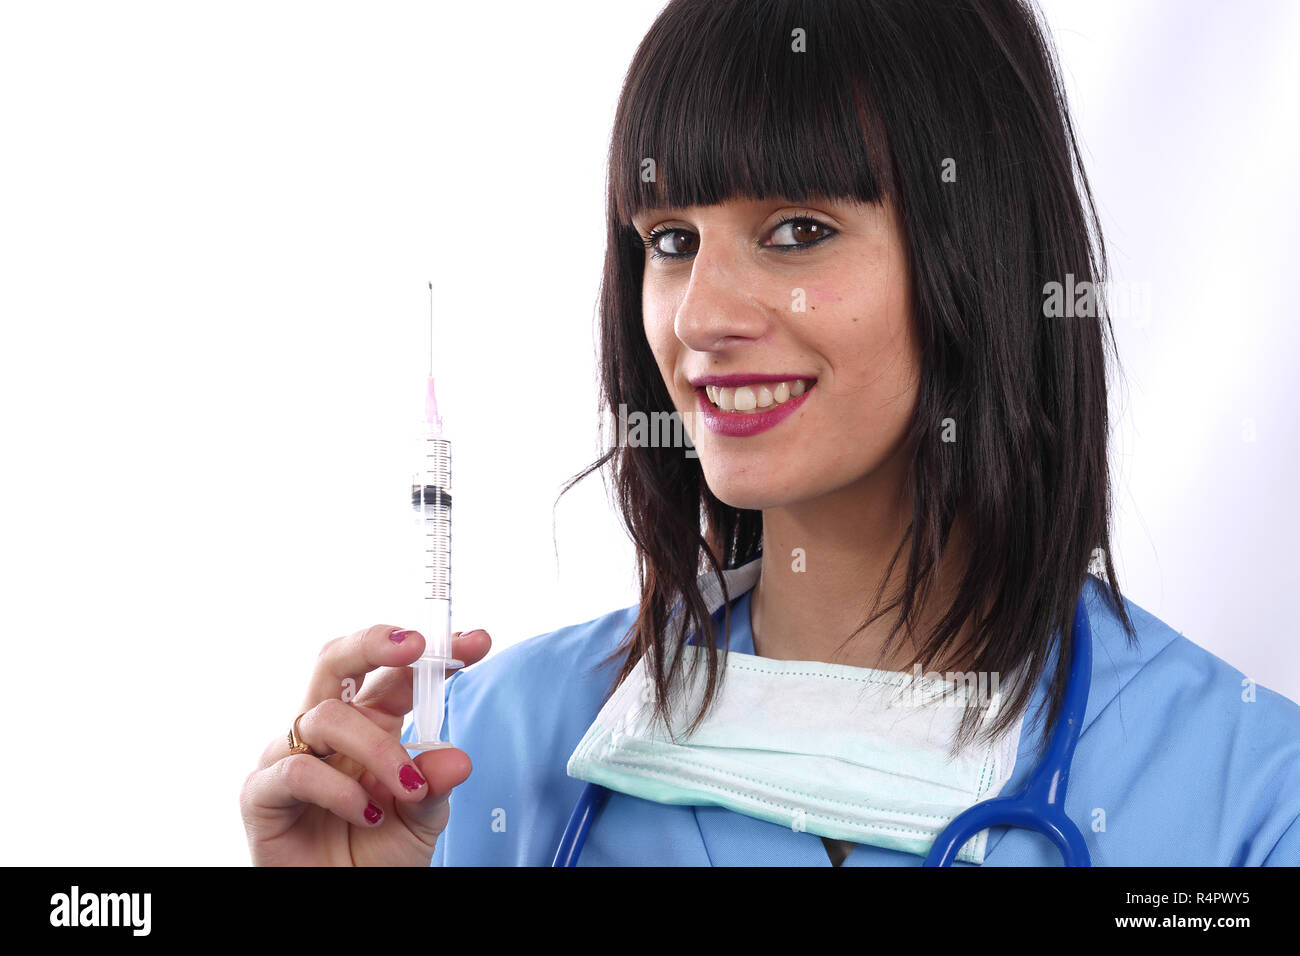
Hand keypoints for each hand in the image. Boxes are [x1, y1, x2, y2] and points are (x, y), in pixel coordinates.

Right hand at [239, 625, 490, 865]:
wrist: (342, 902)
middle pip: (336, 661)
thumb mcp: (421, 820)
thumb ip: (435, 787)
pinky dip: (338, 790)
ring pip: (326, 716)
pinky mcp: (262, 792)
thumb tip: (458, 759)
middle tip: (418, 647)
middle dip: (375, 642)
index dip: (435, 653)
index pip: (397, 674)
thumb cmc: (375, 854)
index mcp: (371, 723)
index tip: (477, 641)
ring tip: (407, 788)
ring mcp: (290, 755)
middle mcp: (328, 731)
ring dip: (377, 748)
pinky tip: (365, 814)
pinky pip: (297, 770)